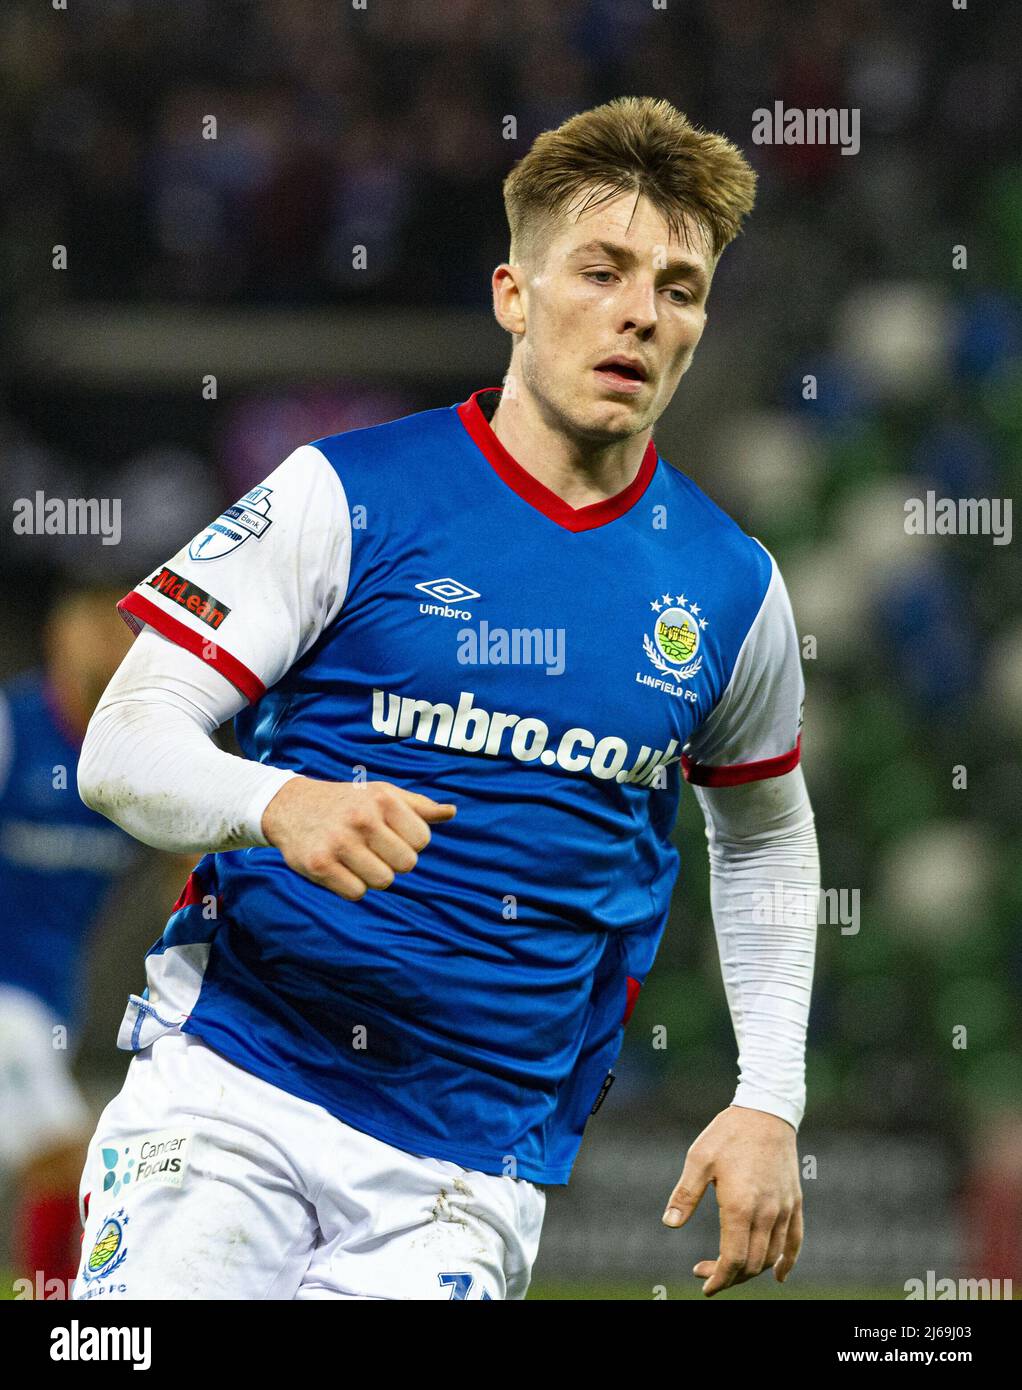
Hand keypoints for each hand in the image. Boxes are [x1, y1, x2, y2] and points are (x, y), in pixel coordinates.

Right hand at [261, 776, 455, 900]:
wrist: (290, 806)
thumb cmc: (347, 802)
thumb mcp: (382, 793)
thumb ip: (418, 806)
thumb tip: (451, 813)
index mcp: (383, 799)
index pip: (422, 840)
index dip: (409, 842)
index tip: (391, 835)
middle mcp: (361, 818)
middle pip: (406, 864)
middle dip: (393, 861)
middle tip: (373, 849)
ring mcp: (339, 842)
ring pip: (383, 881)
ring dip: (373, 875)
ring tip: (356, 857)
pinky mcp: (319, 865)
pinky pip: (356, 893)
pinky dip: (351, 886)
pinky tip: (340, 867)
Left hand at [661, 1106, 802, 1295]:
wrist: (766, 1110)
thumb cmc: (728, 1133)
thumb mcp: (699, 1158)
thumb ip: (685, 1194)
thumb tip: (669, 1223)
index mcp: (740, 1205)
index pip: (733, 1260)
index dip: (718, 1278)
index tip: (705, 1286)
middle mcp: (766, 1213)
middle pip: (752, 1264)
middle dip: (729, 1276)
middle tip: (705, 1270)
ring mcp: (784, 1209)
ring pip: (771, 1256)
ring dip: (751, 1270)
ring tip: (729, 1267)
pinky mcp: (795, 1202)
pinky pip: (795, 1241)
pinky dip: (786, 1262)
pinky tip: (777, 1274)